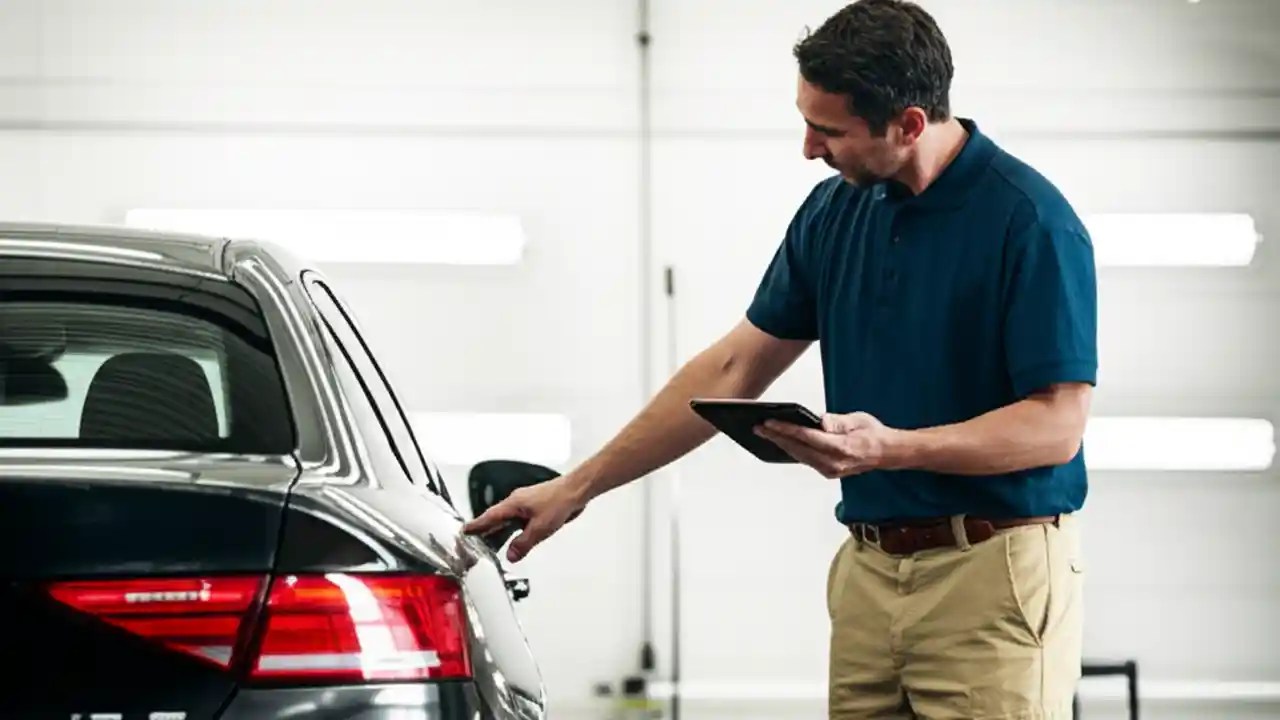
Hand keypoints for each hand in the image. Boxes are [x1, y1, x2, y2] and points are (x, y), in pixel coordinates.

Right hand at [461, 475, 586, 562]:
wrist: (576, 491)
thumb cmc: (560, 500)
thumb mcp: (540, 528)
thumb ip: (524, 543)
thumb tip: (511, 555)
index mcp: (513, 504)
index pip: (489, 517)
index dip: (476, 526)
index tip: (464, 531)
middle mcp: (517, 503)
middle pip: (496, 519)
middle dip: (484, 531)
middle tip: (473, 542)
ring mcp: (525, 505)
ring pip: (507, 521)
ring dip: (499, 533)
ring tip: (490, 546)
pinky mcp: (535, 509)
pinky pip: (518, 522)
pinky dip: (513, 531)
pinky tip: (514, 539)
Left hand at [755, 411, 900, 477]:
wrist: (886, 453)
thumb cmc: (872, 433)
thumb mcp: (859, 420)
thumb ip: (839, 421)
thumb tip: (821, 421)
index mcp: (842, 447)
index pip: (807, 437)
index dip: (786, 429)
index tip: (769, 422)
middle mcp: (834, 463)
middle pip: (798, 448)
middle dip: (776, 436)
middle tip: (757, 427)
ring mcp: (830, 470)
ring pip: (799, 456)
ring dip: (780, 444)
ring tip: (763, 432)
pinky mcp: (827, 472)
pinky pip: (804, 460)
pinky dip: (791, 450)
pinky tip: (779, 441)